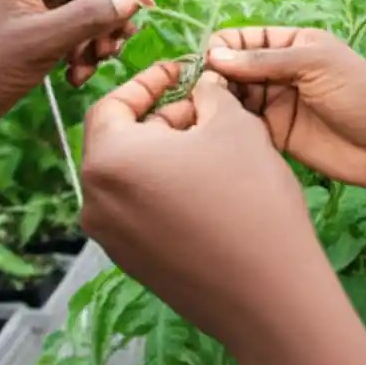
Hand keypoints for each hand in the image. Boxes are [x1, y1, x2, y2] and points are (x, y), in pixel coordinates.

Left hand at [0, 0, 153, 133]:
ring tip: (89, 66)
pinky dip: (80, 54)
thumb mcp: (40, 41)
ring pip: (84, 13)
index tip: (144, 11)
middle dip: (108, 18)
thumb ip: (88, 17)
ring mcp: (29, 8)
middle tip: (114, 48)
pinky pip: (70, 34)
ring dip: (95, 41)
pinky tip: (74, 77)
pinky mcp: (30, 34)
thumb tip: (131, 0)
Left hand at [79, 62, 313, 346]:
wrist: (269, 293)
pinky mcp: (134, 265)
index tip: (180, 71)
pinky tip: (211, 189)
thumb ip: (209, 94)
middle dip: (162, 119)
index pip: (112, 104)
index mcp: (108, 160)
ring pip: (132, 178)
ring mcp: (111, 239)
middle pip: (120, 142)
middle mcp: (95, 201)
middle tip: (207, 108)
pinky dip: (167, 190)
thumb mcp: (234, 126)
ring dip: (166, 155)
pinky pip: (141, 212)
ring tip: (214, 147)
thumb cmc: (250, 199)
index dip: (148, 81)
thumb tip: (202, 86)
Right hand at [204, 27, 365, 188]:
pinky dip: (229, 125)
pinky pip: (244, 125)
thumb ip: (264, 61)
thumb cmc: (361, 94)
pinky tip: (218, 129)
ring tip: (206, 112)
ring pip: (234, 98)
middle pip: (232, 69)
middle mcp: (280, 72)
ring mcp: (277, 104)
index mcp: (293, 44)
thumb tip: (214, 54)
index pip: (243, 39)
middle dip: (214, 76)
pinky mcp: (277, 135)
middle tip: (204, 92)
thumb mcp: (315, 65)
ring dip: (217, 102)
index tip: (208, 63)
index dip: (222, 48)